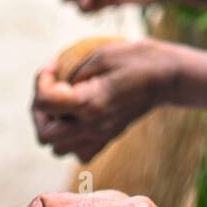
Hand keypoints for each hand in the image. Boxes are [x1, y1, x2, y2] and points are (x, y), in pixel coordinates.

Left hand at [32, 39, 179, 158]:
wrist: (168, 76)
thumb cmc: (137, 59)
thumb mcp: (102, 54)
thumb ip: (73, 72)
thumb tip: (56, 85)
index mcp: (90, 102)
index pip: (45, 102)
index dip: (40, 80)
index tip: (52, 65)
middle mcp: (93, 125)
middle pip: (45, 134)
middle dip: (39, 110)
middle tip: (51, 88)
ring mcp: (101, 135)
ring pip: (58, 148)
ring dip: (52, 125)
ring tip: (62, 102)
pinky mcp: (108, 138)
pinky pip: (79, 152)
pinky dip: (70, 138)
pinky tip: (78, 117)